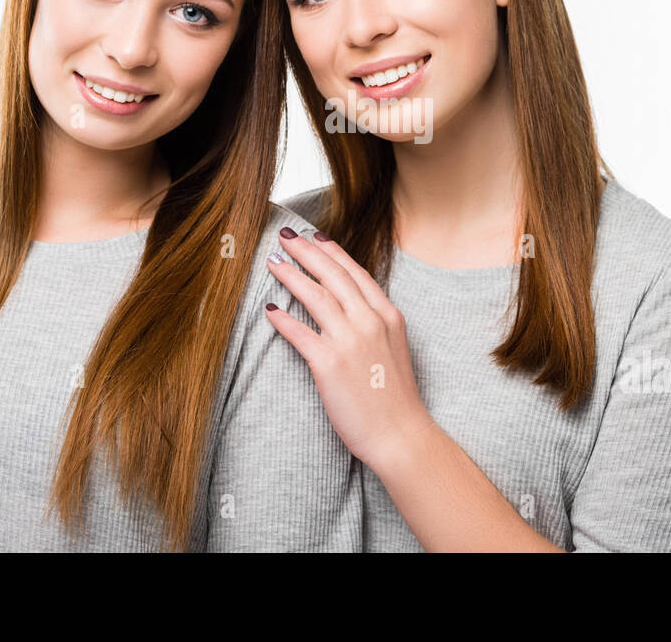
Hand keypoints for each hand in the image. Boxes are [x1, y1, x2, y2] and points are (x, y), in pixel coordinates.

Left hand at [264, 226, 434, 469]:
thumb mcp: (394, 347)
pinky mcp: (330, 363)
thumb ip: (375, 323)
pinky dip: (283, 319)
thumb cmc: (395, 396)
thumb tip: (351, 308)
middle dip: (306, 252)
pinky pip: (300, 333)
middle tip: (285, 237)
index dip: (332, 252)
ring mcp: (350, 341)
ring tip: (273, 262)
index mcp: (387, 315)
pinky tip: (269, 308)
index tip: (314, 237)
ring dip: (291, 275)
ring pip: (315, 296)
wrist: (401, 433)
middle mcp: (370, 321)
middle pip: (333, 276)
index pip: (355, 273)